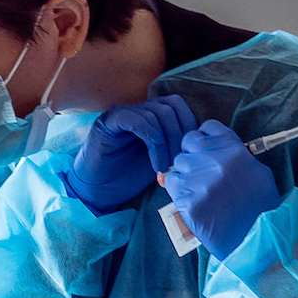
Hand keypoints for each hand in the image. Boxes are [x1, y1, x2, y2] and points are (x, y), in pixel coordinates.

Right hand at [67, 95, 196, 212]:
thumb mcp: (160, 160)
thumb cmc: (127, 177)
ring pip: (159, 115)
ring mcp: (123, 113)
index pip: (179, 107)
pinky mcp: (110, 121)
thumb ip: (175, 147)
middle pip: (172, 107)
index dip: (190, 127)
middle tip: (180, 164)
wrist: (97, 190)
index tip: (191, 156)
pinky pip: (140, 123)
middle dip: (181, 137)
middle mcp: (138, 109)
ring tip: (167, 170)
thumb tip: (200, 146)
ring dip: (168, 145)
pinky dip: (154, 145)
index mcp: (150, 115)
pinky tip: (156, 167)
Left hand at [164, 120, 278, 258]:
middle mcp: (214, 158)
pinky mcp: (186, 199)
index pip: (207, 127)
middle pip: (188, 142)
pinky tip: (190, 199)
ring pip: (177, 163)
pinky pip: (170, 183)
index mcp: (233, 148)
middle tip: (200, 172)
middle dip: (192, 155)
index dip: (205, 139)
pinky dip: (176, 190)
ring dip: (184, 174)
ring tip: (198, 190)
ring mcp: (198, 178)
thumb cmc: (259, 207)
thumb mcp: (257, 172)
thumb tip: (217, 151)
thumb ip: (236, 156)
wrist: (255, 238)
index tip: (206, 149)